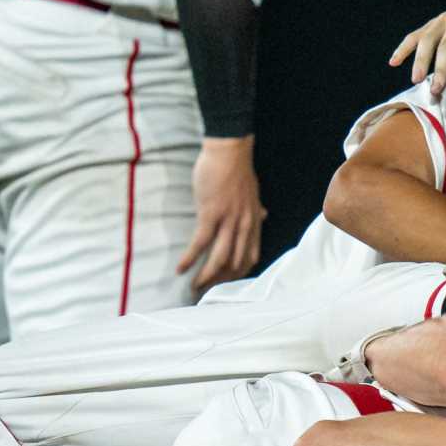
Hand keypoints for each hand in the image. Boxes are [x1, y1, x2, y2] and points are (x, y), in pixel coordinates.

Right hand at [182, 136, 264, 292]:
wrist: (230, 151)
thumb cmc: (237, 170)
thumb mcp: (253, 193)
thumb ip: (256, 209)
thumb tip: (264, 215)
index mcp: (253, 222)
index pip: (250, 257)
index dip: (238, 274)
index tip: (226, 284)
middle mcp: (244, 225)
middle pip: (235, 263)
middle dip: (221, 282)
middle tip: (205, 293)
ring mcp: (229, 221)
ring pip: (220, 259)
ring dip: (206, 277)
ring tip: (193, 288)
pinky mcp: (211, 214)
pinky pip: (200, 243)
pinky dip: (190, 259)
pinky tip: (181, 269)